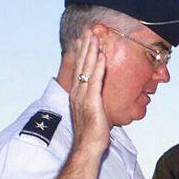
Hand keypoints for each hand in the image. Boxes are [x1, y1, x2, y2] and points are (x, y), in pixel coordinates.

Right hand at [69, 33, 110, 155]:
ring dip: (90, 51)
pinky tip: (101, 56)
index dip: (81, 54)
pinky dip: (98, 67)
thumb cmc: (91, 134)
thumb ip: (92, 102)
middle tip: (88, 31)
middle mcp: (77, 93)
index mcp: (76, 94)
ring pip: (86, 69)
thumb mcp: (91, 113)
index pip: (78, 69)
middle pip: (80, 65)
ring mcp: (82, 97)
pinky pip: (94, 81)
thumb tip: (97, 97)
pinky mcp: (91, 102)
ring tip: (94, 37)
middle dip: (85, 47)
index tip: (83, 40)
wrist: (87, 148)